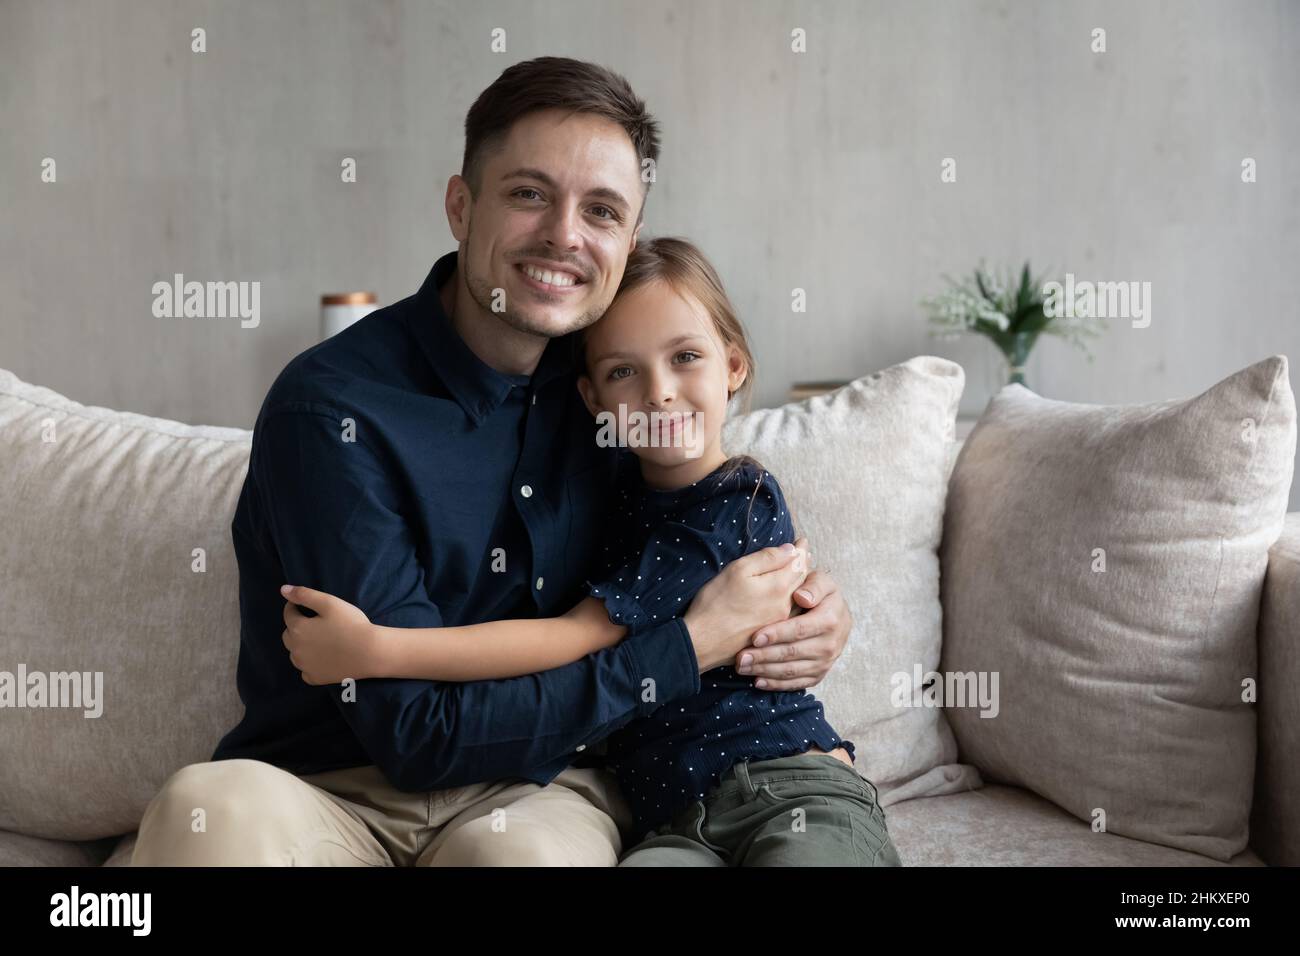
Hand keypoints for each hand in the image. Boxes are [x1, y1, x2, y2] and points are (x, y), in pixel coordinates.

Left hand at [280, 584, 380, 684]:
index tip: (305, 604)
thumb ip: (305, 595)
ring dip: (300, 646)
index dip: (295, 606)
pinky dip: (309, 665)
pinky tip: (321, 659)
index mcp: (298, 629)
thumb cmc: (351, 625)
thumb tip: (283, 590)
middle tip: (314, 623)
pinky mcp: (314, 679)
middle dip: (296, 626)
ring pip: (294, 653)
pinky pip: (305, 671)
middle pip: (288, 634)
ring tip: (317, 640)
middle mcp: (296, 649)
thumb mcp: (330, 603)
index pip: (288, 613)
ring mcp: (304, 666)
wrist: (370, 653)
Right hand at [683, 540, 809, 672]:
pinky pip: (792, 614)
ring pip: (799, 599)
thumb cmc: (715, 603)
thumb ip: (767, 558)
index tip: (802, 541)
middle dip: (803, 564)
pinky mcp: (772, 636)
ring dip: (802, 583)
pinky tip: (792, 598)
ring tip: (801, 572)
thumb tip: (790, 550)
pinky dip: (796, 601)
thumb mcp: (738, 571)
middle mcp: (785, 606)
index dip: (801, 550)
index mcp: (778, 587)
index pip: (797, 563)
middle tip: (805, 553)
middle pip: (802, 581)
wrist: (703, 642)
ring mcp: (780, 623)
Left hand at [733, 560, 851, 690]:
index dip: (777, 634)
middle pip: (793, 653)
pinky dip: (776, 684)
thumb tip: (802, 597)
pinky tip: (757, 681)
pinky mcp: (819, 674)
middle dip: (764, 656)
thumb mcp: (820, 581)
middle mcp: (831, 644)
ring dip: (765, 671)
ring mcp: (825, 662)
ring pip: (792, 671)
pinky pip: (797, 683)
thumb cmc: (819, 593)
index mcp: (831, 619)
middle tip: (741, 657)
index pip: (800, 629)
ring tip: (742, 667)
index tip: (755, 637)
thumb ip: (813, 585)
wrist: (834, 613)